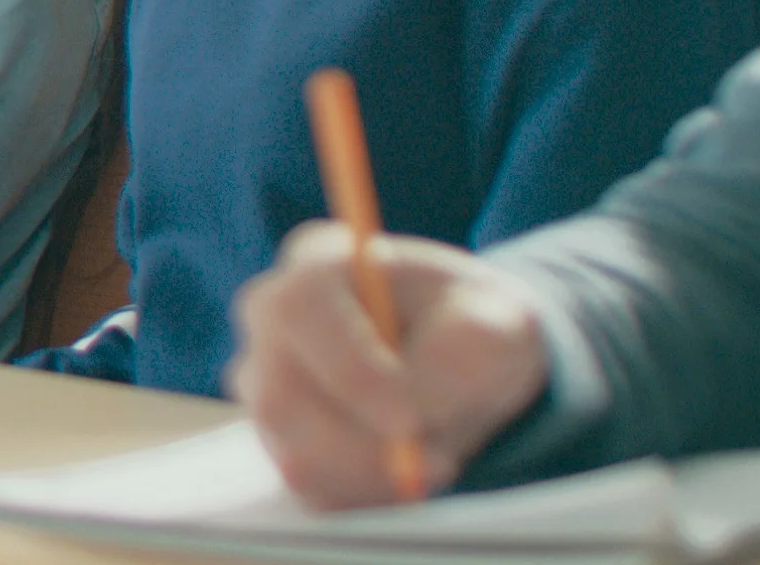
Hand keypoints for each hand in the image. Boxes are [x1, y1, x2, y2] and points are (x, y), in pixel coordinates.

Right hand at [228, 222, 551, 507]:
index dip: (347, 369)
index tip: (409, 419)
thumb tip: (408, 414)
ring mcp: (266, 382)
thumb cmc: (476, 324)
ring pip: (291, 453)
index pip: (298, 310)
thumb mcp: (493, 324)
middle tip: (439, 463)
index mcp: (317, 263)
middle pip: (278, 396)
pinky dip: (367, 496)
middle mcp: (271, 320)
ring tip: (438, 459)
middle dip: (361, 447)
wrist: (470, 360)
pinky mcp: (280, 439)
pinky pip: (308, 489)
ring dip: (372, 476)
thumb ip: (453, 355)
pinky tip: (409, 474)